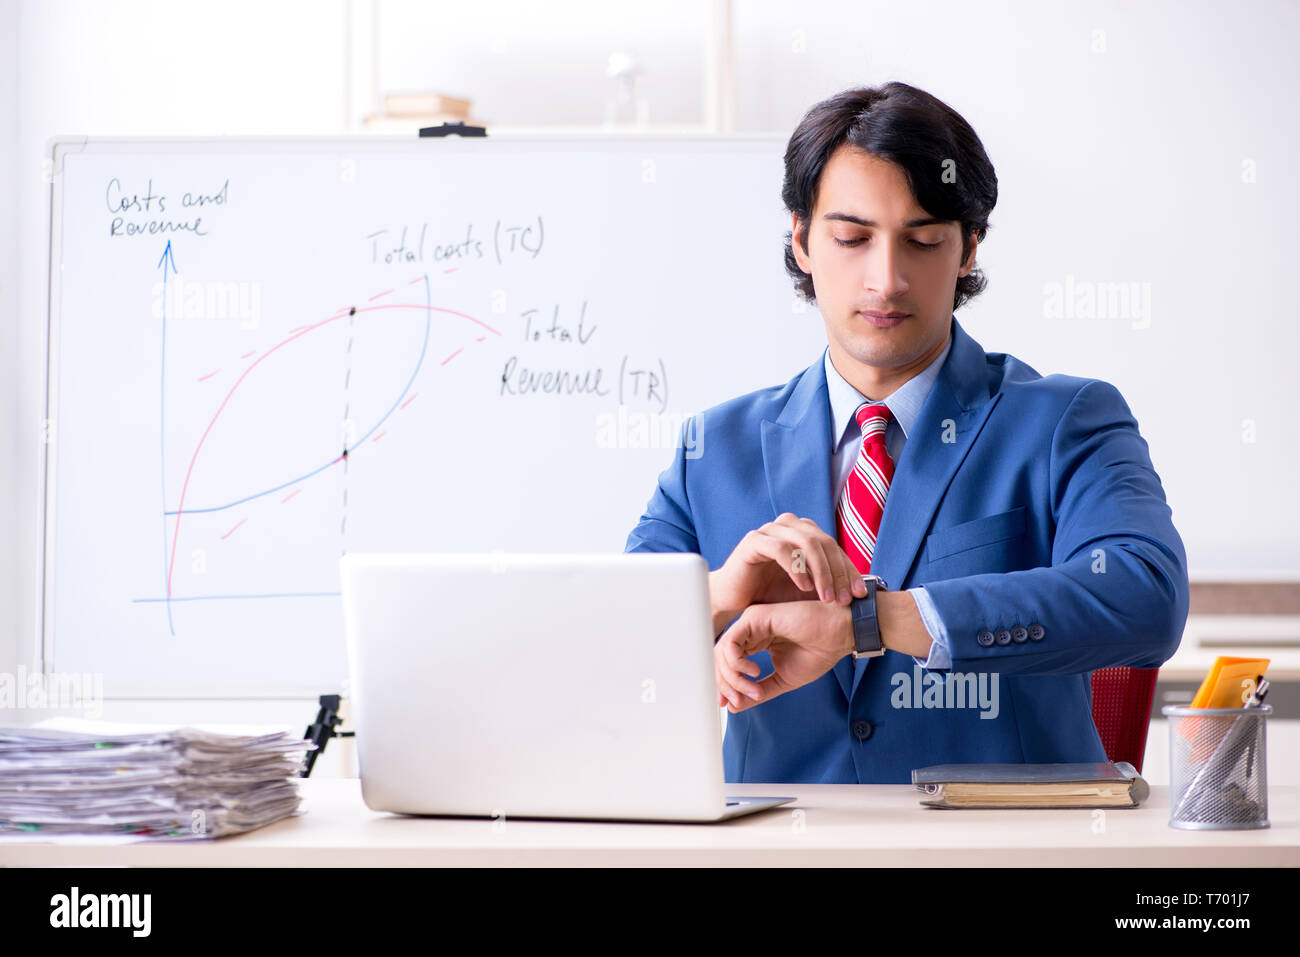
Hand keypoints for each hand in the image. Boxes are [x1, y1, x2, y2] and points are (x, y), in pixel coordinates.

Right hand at [708, 514, 864, 634]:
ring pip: (806, 542)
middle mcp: (788, 525)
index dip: (849, 570)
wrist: (732, 600)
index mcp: (802, 532)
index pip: (834, 547)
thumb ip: (828, 583)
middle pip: (824, 542)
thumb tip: (864, 591)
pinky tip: (804, 588)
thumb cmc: (769, 594)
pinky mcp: (754, 541)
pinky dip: (797, 568)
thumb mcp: (806, 589)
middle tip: (844, 599)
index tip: (860, 595)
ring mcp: (770, 530)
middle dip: (838, 572)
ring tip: (827, 597)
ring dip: (821, 571)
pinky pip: (782, 549)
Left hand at [715, 599, 852, 711]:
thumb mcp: (782, 680)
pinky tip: (754, 672)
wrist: (839, 635)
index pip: (728, 664)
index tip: (732, 705)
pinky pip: (731, 642)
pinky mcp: (754, 617)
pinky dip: (737, 662)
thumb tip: (733, 707)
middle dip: (725, 684)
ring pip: (722, 652)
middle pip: (719, 658)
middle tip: (738, 701)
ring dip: (733, 677)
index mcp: (755, 642)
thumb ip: (758, 691)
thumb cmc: (818, 652)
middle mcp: (750, 631)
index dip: (725, 686)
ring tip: (753, 690)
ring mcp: (751, 622)